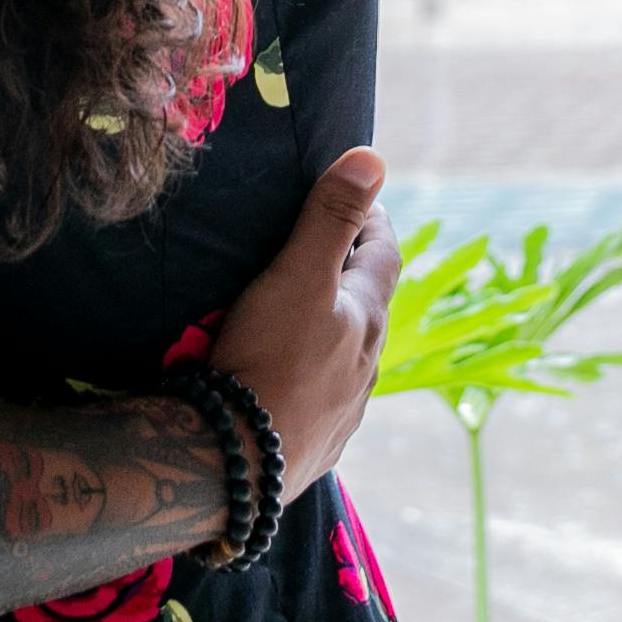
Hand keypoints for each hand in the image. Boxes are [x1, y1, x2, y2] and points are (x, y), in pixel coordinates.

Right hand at [207, 146, 400, 499]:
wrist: (238, 461)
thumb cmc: (269, 359)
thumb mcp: (297, 275)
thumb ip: (330, 218)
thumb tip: (373, 159)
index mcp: (366, 318)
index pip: (384, 255)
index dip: (370, 219)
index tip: (354, 197)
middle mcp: (365, 364)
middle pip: (367, 305)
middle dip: (347, 273)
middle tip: (315, 248)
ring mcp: (344, 408)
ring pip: (346, 355)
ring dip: (330, 328)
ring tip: (292, 312)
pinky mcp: (317, 442)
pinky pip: (321, 397)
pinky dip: (309, 374)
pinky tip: (284, 378)